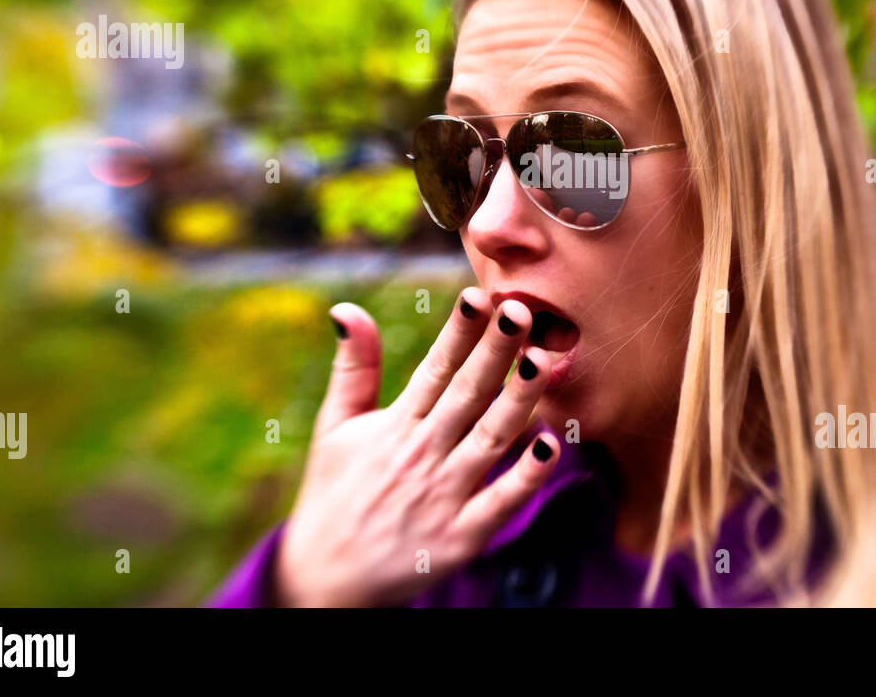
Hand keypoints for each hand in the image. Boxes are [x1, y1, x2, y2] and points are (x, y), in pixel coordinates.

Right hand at [273, 289, 560, 606]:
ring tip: (544, 361)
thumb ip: (354, 367)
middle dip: (495, 352)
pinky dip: (525, 477)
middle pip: (466, 395)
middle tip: (523, 310)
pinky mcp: (460, 537)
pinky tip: (550, 445)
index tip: (481, 295)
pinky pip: (500, 503)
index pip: (434, 369)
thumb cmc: (336, 493)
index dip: (459, 332)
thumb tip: (347, 308)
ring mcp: (443, 496)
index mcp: (396, 425)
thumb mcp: (336, 426)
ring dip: (519, 400)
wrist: (325, 580)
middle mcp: (421, 455)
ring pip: (489, 440)